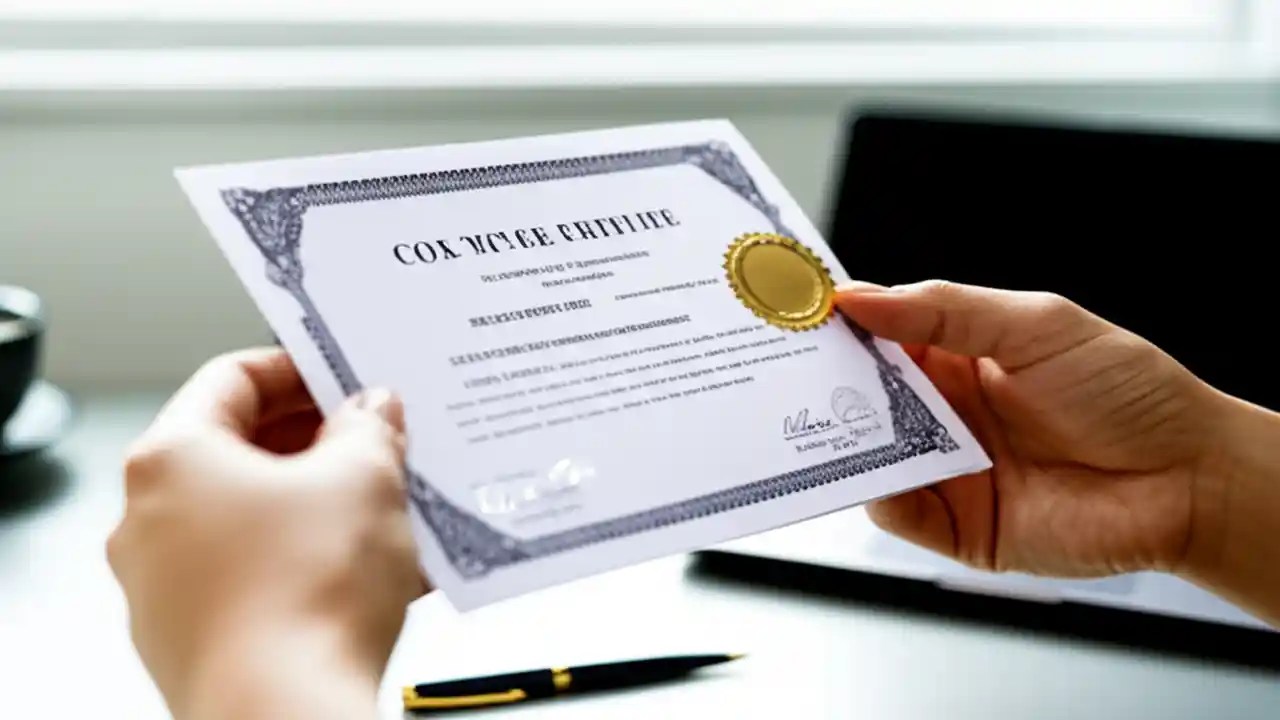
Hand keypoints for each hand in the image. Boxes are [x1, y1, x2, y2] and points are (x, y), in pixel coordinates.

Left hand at [108, 348, 426, 719]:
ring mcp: (166, 584)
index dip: (301, 368)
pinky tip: (374, 570)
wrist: (288, 716)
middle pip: (241, 450)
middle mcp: (150, 518)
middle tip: (380, 442)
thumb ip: (371, 427)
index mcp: (173, 458)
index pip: (233, 377)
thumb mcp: (366, 478)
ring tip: (389, 509)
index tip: (347, 376)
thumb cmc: (308, 599)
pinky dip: (310, 561)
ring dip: (322, 504)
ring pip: (255, 518)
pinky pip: (257, 575)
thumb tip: (371, 412)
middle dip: (321, 442)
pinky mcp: (194, 636)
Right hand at [837, 280, 1230, 577]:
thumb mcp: (1035, 325)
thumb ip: (945, 310)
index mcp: (959, 355)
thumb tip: (861, 299)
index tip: (799, 312)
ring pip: (869, 452)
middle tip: (789, 369)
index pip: (880, 335)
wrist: (1187, 479)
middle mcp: (946, 411)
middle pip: (862, 395)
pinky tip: (879, 476)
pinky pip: (897, 509)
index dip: (840, 324)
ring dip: (843, 437)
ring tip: (824, 418)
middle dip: (826, 381)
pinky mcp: (957, 524)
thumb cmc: (1128, 391)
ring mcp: (948, 468)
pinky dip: (879, 494)